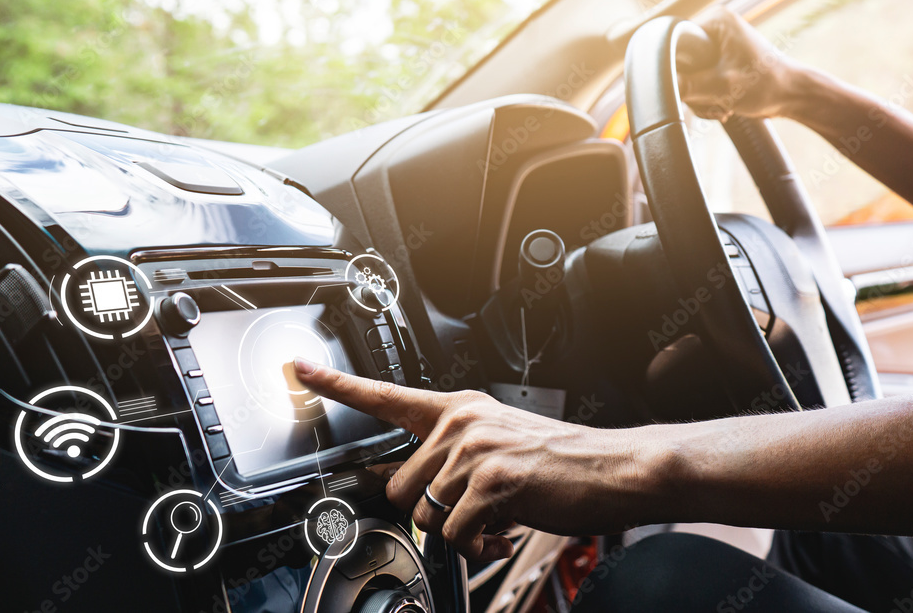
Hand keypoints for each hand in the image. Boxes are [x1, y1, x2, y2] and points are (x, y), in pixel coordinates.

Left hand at [293, 358, 648, 561]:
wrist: (611, 468)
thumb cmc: (558, 460)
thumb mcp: (497, 443)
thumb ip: (451, 456)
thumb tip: (413, 489)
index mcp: (459, 409)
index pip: (385, 395)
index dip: (337, 386)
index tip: (301, 370)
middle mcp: (461, 423)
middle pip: (398, 485)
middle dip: (428, 511)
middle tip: (471, 512)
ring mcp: (475, 449)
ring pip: (424, 512)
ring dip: (456, 530)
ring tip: (493, 520)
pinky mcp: (492, 479)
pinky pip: (452, 531)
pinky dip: (475, 543)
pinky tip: (503, 530)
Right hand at [680, 7, 804, 120]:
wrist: (791, 96)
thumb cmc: (767, 84)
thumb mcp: (722, 86)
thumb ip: (689, 86)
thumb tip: (663, 88)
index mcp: (716, 20)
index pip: (674, 42)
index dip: (676, 68)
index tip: (691, 85)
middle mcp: (714, 28)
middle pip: (680, 64)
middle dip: (693, 88)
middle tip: (713, 98)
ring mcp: (716, 46)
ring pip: (687, 77)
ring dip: (700, 97)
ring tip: (722, 104)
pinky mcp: (718, 62)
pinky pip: (698, 83)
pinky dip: (707, 98)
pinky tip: (723, 105)